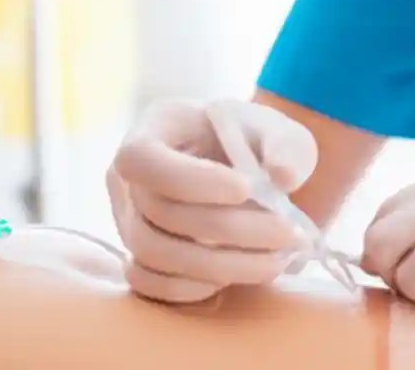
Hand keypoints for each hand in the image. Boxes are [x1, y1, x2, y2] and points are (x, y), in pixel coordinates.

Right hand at [107, 98, 318, 302]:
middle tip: (287, 233)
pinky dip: (193, 287)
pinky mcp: (138, 258)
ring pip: (153, 253)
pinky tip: (239, 276)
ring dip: (219, 263)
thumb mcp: (279, 131)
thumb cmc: (256, 143)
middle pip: (157, 211)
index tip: (246, 188)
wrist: (250, 174)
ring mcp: (127, 220)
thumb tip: (284, 175)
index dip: (190, 179)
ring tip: (276, 259)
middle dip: (228, 228)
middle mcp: (129, 176)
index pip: (143, 157)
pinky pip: (147, 282)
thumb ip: (286, 146)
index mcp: (155, 127)